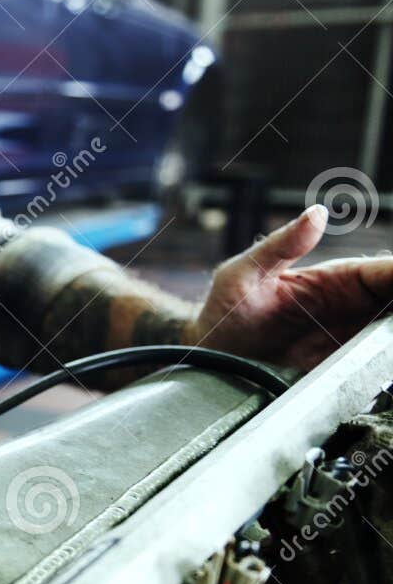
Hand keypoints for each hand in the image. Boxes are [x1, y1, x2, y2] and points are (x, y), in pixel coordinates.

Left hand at [186, 205, 392, 370]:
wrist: (210, 359)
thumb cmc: (225, 311)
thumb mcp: (244, 274)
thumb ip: (280, 245)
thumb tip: (317, 213)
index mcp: (336, 280)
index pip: (387, 272)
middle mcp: (351, 308)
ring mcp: (349, 340)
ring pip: (389, 334)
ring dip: (392, 336)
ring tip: (392, 343)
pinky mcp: (341, 369)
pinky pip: (373, 364)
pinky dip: (383, 361)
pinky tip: (383, 361)